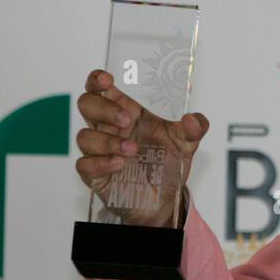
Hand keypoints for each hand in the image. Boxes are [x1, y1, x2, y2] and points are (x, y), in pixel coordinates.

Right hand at [75, 69, 209, 226]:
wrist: (165, 200)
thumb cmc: (167, 163)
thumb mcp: (187, 143)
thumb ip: (195, 128)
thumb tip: (193, 119)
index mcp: (128, 111)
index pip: (103, 87)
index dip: (98, 80)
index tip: (107, 79)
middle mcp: (110, 127)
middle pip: (87, 104)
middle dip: (104, 108)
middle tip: (126, 119)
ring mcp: (100, 150)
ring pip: (84, 136)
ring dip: (107, 141)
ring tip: (132, 150)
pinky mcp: (95, 173)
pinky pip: (85, 164)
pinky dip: (101, 163)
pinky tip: (119, 165)